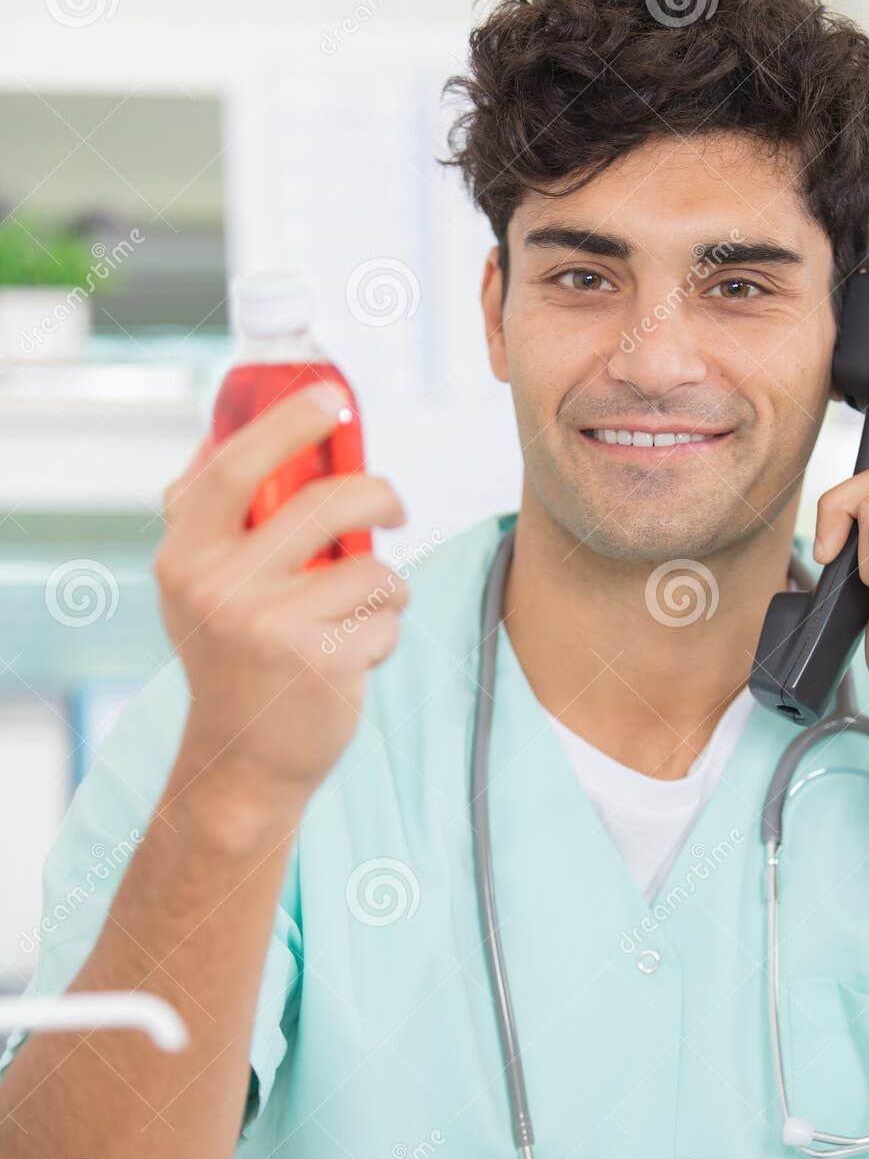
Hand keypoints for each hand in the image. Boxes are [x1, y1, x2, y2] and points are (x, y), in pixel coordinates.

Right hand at [154, 381, 407, 822]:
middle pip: (326, 503)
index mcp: (185, 556)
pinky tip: (356, 654)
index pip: (237, 468)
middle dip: (378, 494)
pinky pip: (386, 613)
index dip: (289, 422)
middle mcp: (220, 588)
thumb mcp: (199, 584)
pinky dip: (386, 630)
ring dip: (385, 584)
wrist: (244, 760)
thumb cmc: (234, 656)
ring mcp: (271, 627)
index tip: (332, 399)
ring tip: (362, 609)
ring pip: (370, 565)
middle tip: (393, 506)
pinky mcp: (323, 660)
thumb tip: (228, 422)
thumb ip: (209, 511)